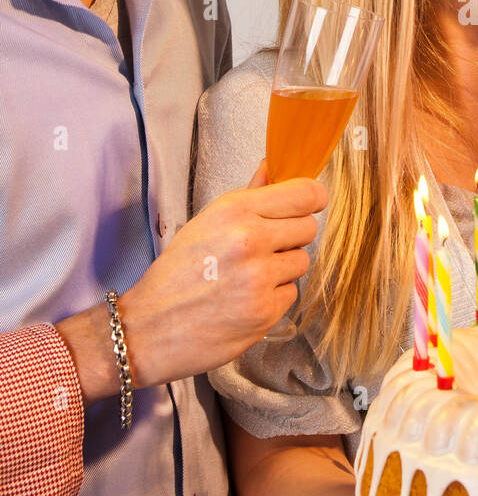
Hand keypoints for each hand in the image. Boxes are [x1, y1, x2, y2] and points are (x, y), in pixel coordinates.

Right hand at [117, 160, 328, 387]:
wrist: (148, 328)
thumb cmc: (175, 275)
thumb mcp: (206, 223)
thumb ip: (248, 195)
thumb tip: (273, 167)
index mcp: (235, 211)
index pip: (304, 194)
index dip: (312, 199)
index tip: (309, 204)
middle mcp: (250, 240)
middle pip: (308, 227)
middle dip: (291, 237)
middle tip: (263, 248)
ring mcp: (259, 278)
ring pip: (301, 262)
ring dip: (282, 269)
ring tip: (247, 277)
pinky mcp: (265, 312)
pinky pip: (291, 293)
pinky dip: (273, 297)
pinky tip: (245, 299)